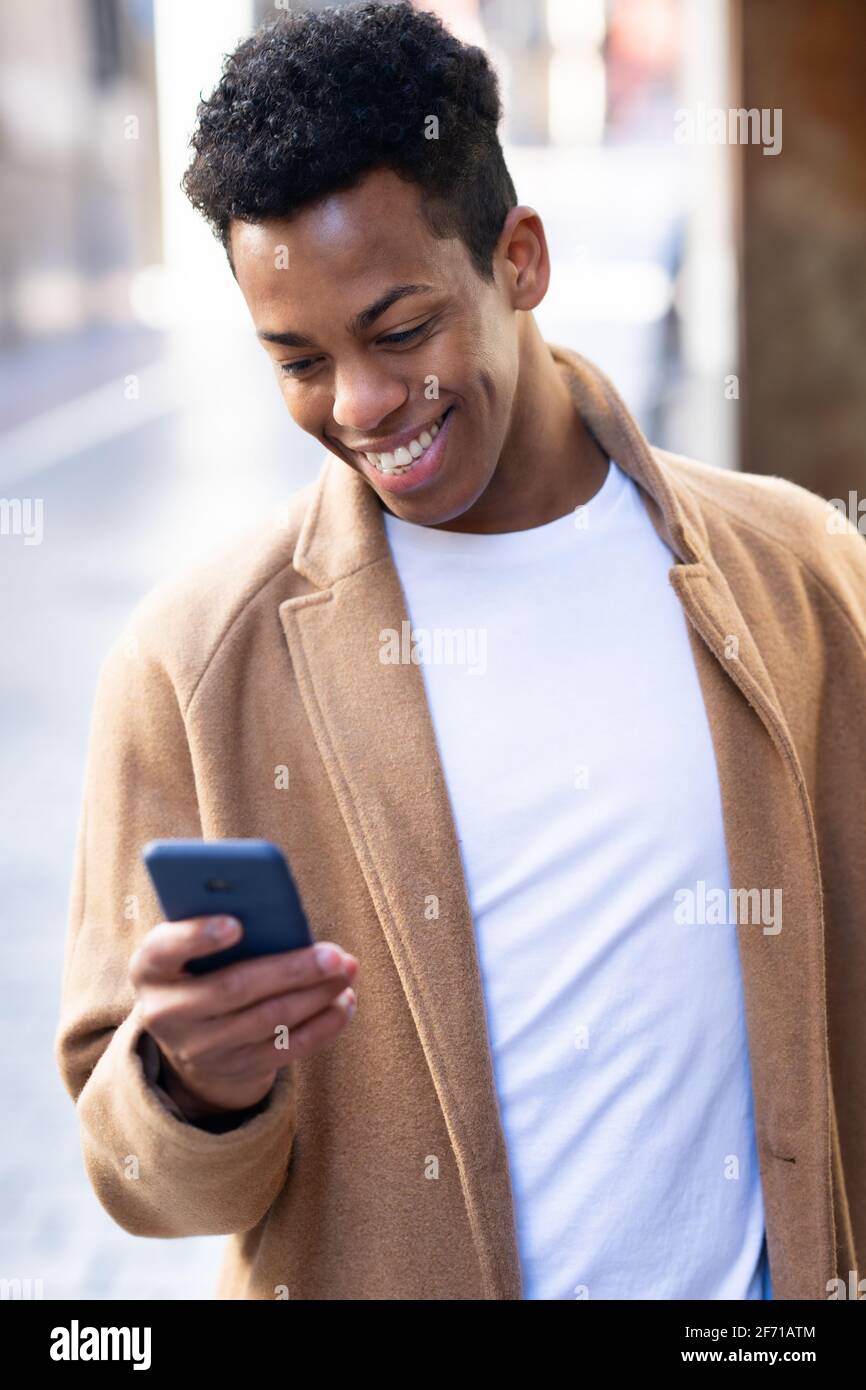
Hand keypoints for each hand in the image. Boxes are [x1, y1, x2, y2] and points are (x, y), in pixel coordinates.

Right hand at [129, 916, 357, 1117]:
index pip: (165, 949)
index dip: (198, 936)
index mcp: (150, 968)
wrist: (191, 1032)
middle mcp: (167, 1012)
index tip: (236, 922)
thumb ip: (220, 920)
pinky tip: (345, 1001)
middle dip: (291, 970)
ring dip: (316, 994)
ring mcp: (201, 1047)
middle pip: (234, 988)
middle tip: (334, 953)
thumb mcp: (192, 942)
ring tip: (347, 969)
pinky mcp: (236, 1068)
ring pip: (268, 1020)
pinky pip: (286, 1049)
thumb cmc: (201, 963)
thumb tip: (281, 911)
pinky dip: (322, 1025)